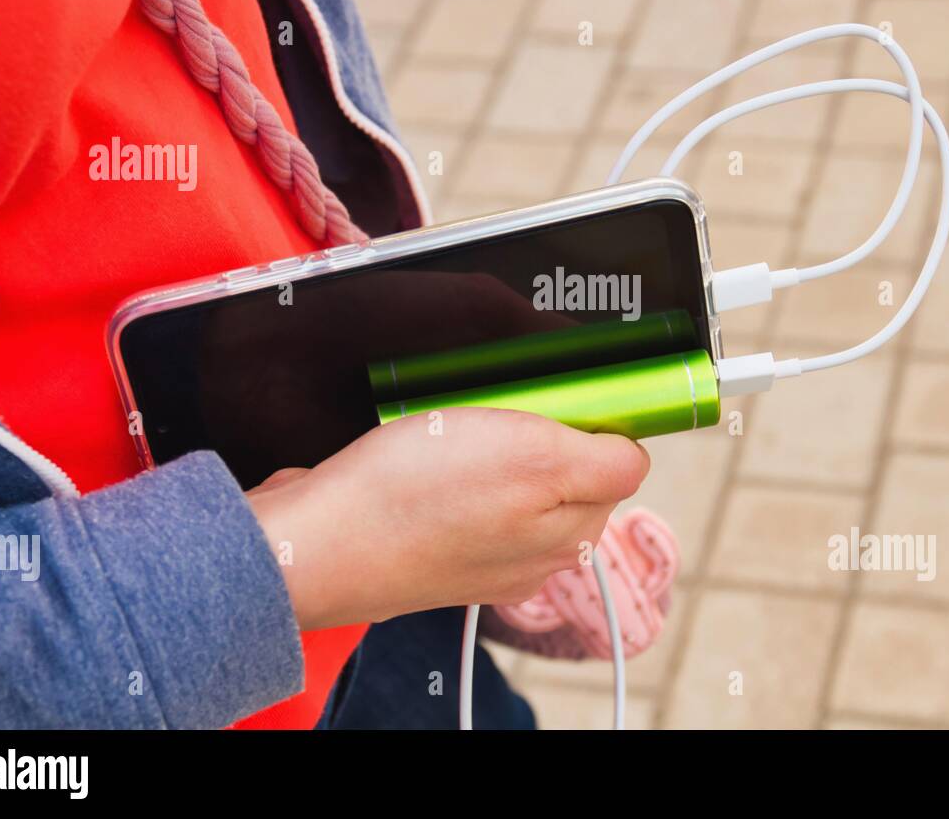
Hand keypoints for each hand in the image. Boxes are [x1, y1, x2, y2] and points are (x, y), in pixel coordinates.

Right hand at [245, 408, 649, 629]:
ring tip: (448, 428)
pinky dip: (442, 455)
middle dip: (538, 424)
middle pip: (564, 462)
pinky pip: (457, 482)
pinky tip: (417, 452)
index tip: (555, 398)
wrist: (313, 542)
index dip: (590, 417)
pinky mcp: (432, 538)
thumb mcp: (537, 460)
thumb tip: (636, 457)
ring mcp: (480, 549)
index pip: (615, 460)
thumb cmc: (415, 499)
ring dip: (486, 436)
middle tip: (494, 410)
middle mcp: (532, 550)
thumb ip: (604, 463)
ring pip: (508, 469)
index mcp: (568, 532)